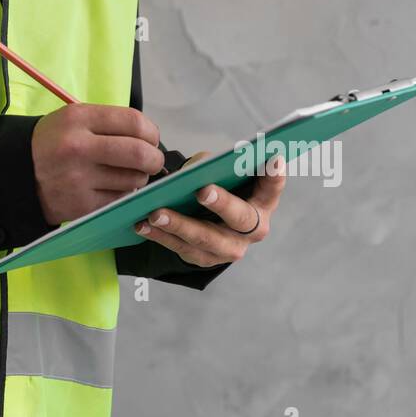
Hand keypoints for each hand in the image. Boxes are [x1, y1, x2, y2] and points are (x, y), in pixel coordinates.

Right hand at [31, 104, 164, 224]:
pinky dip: (123, 193)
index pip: (134, 122)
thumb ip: (110, 123)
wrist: (19, 173)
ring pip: (134, 179)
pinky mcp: (82, 205)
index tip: (151, 139)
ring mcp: (80, 179)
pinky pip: (120, 199)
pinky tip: (111, 187)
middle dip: (154, 159)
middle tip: (152, 161)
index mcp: (79, 119)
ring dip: (139, 177)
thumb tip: (150, 139)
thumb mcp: (74, 119)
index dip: (151, 132)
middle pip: (139, 153)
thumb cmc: (54, 143)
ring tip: (125, 173)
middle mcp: (79, 148)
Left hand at [133, 153, 285, 267]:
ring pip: (205, 239)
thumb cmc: (220, 187)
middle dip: (221, 203)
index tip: (273, 157)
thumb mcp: (222, 173)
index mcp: (263, 202)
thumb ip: (217, 167)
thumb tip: (198, 168)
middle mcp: (253, 230)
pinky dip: (159, 236)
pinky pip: (181, 249)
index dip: (274, 175)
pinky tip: (141, 225)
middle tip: (202, 190)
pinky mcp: (205, 259)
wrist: (208, 221)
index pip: (273, 187)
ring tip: (154, 214)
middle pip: (239, 218)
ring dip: (178, 225)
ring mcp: (230, 249)